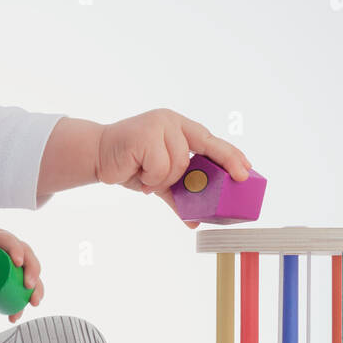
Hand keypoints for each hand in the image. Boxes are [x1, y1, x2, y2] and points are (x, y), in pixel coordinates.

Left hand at [0, 221, 43, 322]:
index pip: (10, 241)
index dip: (16, 251)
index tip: (18, 263)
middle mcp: (11, 246)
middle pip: (28, 257)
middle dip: (32, 273)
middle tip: (29, 288)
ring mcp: (14, 258)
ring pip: (30, 271)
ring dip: (36, 287)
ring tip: (34, 303)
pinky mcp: (14, 270)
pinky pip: (25, 280)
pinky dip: (29, 294)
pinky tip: (27, 307)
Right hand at [96, 108, 252, 228]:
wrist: (97, 155)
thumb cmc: (130, 164)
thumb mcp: (159, 179)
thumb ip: (179, 194)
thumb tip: (195, 220)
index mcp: (178, 127)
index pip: (210, 140)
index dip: (230, 154)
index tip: (246, 170)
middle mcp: (170, 122)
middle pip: (203, 147)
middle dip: (220, 164)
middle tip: (239, 178)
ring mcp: (158, 125)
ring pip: (179, 163)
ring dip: (163, 179)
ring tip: (146, 176)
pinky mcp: (144, 134)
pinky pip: (160, 166)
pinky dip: (150, 178)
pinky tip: (137, 172)